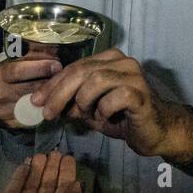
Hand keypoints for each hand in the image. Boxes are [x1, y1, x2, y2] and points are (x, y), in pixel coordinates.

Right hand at [0, 53, 62, 127]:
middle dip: (49, 82)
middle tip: (64, 77)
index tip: (57, 65)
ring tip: (59, 90)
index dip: (40, 68)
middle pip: (30, 89)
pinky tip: (50, 104)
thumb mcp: (8, 63)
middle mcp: (0, 94)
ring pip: (33, 105)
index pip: (19, 71)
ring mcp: (4, 111)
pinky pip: (32, 118)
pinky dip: (42, 111)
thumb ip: (29, 57)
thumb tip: (52, 52)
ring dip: (48, 98)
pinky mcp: (10, 124)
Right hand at [0, 151, 82, 192]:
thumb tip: (78, 184)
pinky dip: (19, 178)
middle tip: (53, 151)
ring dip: (36, 171)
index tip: (68, 157)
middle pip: (48, 189)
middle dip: (52, 170)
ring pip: (31, 188)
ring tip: (39, 154)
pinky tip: (25, 164)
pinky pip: (13, 192)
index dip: (67, 175)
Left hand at [30, 49, 192, 161]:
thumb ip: (71, 102)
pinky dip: (103, 110)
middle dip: (59, 93)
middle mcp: (122, 61)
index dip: (53, 84)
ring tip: (86, 116)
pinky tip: (105, 118)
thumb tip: (45, 103)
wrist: (156, 132)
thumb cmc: (123, 118)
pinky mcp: (141, 93)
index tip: (37, 100)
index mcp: (109, 59)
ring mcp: (134, 75)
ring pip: (96, 79)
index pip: (74, 67)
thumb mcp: (91, 110)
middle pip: (82, 71)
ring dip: (84, 101)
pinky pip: (114, 97)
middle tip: (48, 112)